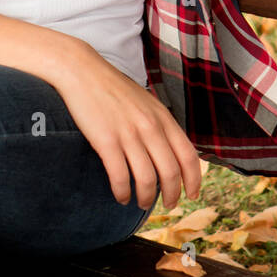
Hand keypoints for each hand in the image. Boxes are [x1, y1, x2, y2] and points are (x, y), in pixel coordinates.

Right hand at [51, 43, 201, 209]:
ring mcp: (128, 134)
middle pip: (170, 172)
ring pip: (147, 179)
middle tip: (167, 204)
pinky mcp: (106, 141)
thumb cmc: (112, 88)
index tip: (192, 194)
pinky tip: (121, 196)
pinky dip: (123, 192)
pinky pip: (120, 176)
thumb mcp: (146, 102)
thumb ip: (159, 123)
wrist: (82, 71)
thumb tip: (169, 150)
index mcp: (163, 117)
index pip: (188, 156)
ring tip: (141, 204)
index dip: (194, 180)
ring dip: (146, 198)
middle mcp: (150, 127)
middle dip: (172, 195)